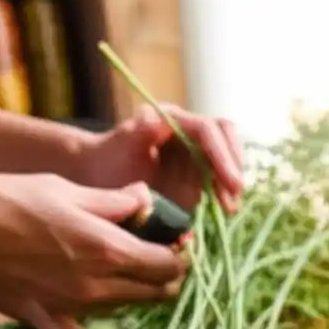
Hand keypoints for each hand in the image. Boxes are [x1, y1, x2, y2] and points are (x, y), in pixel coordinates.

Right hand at [0, 173, 185, 328]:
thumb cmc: (2, 197)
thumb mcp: (65, 187)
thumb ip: (114, 201)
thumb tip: (147, 201)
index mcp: (109, 248)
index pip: (171, 264)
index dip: (180, 252)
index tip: (174, 239)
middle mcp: (97, 285)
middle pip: (157, 292)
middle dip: (166, 274)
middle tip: (155, 254)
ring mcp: (70, 308)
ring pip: (126, 312)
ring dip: (136, 297)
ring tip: (126, 275)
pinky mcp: (42, 322)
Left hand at [81, 103, 244, 212]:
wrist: (95, 181)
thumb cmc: (103, 163)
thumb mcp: (116, 149)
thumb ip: (136, 135)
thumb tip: (152, 119)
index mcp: (170, 118)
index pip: (207, 129)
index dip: (222, 154)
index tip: (231, 183)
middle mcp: (187, 129)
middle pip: (225, 137)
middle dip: (233, 166)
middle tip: (232, 199)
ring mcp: (194, 150)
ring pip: (227, 156)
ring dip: (232, 182)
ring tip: (228, 209)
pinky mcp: (196, 171)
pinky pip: (219, 177)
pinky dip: (225, 192)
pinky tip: (224, 210)